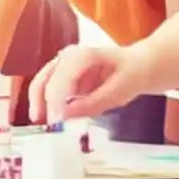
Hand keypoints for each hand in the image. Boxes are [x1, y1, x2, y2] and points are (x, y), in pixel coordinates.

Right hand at [27, 45, 141, 123]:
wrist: (138, 66)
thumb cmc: (130, 75)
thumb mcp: (119, 92)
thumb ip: (93, 103)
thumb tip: (66, 114)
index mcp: (84, 55)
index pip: (62, 75)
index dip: (55, 97)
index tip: (56, 119)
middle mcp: (69, 57)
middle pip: (45, 77)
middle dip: (40, 101)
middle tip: (43, 123)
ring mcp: (63, 65)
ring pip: (42, 83)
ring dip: (40, 103)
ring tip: (42, 122)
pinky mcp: (62, 77)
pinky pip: (49, 90)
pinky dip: (47, 105)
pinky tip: (53, 118)